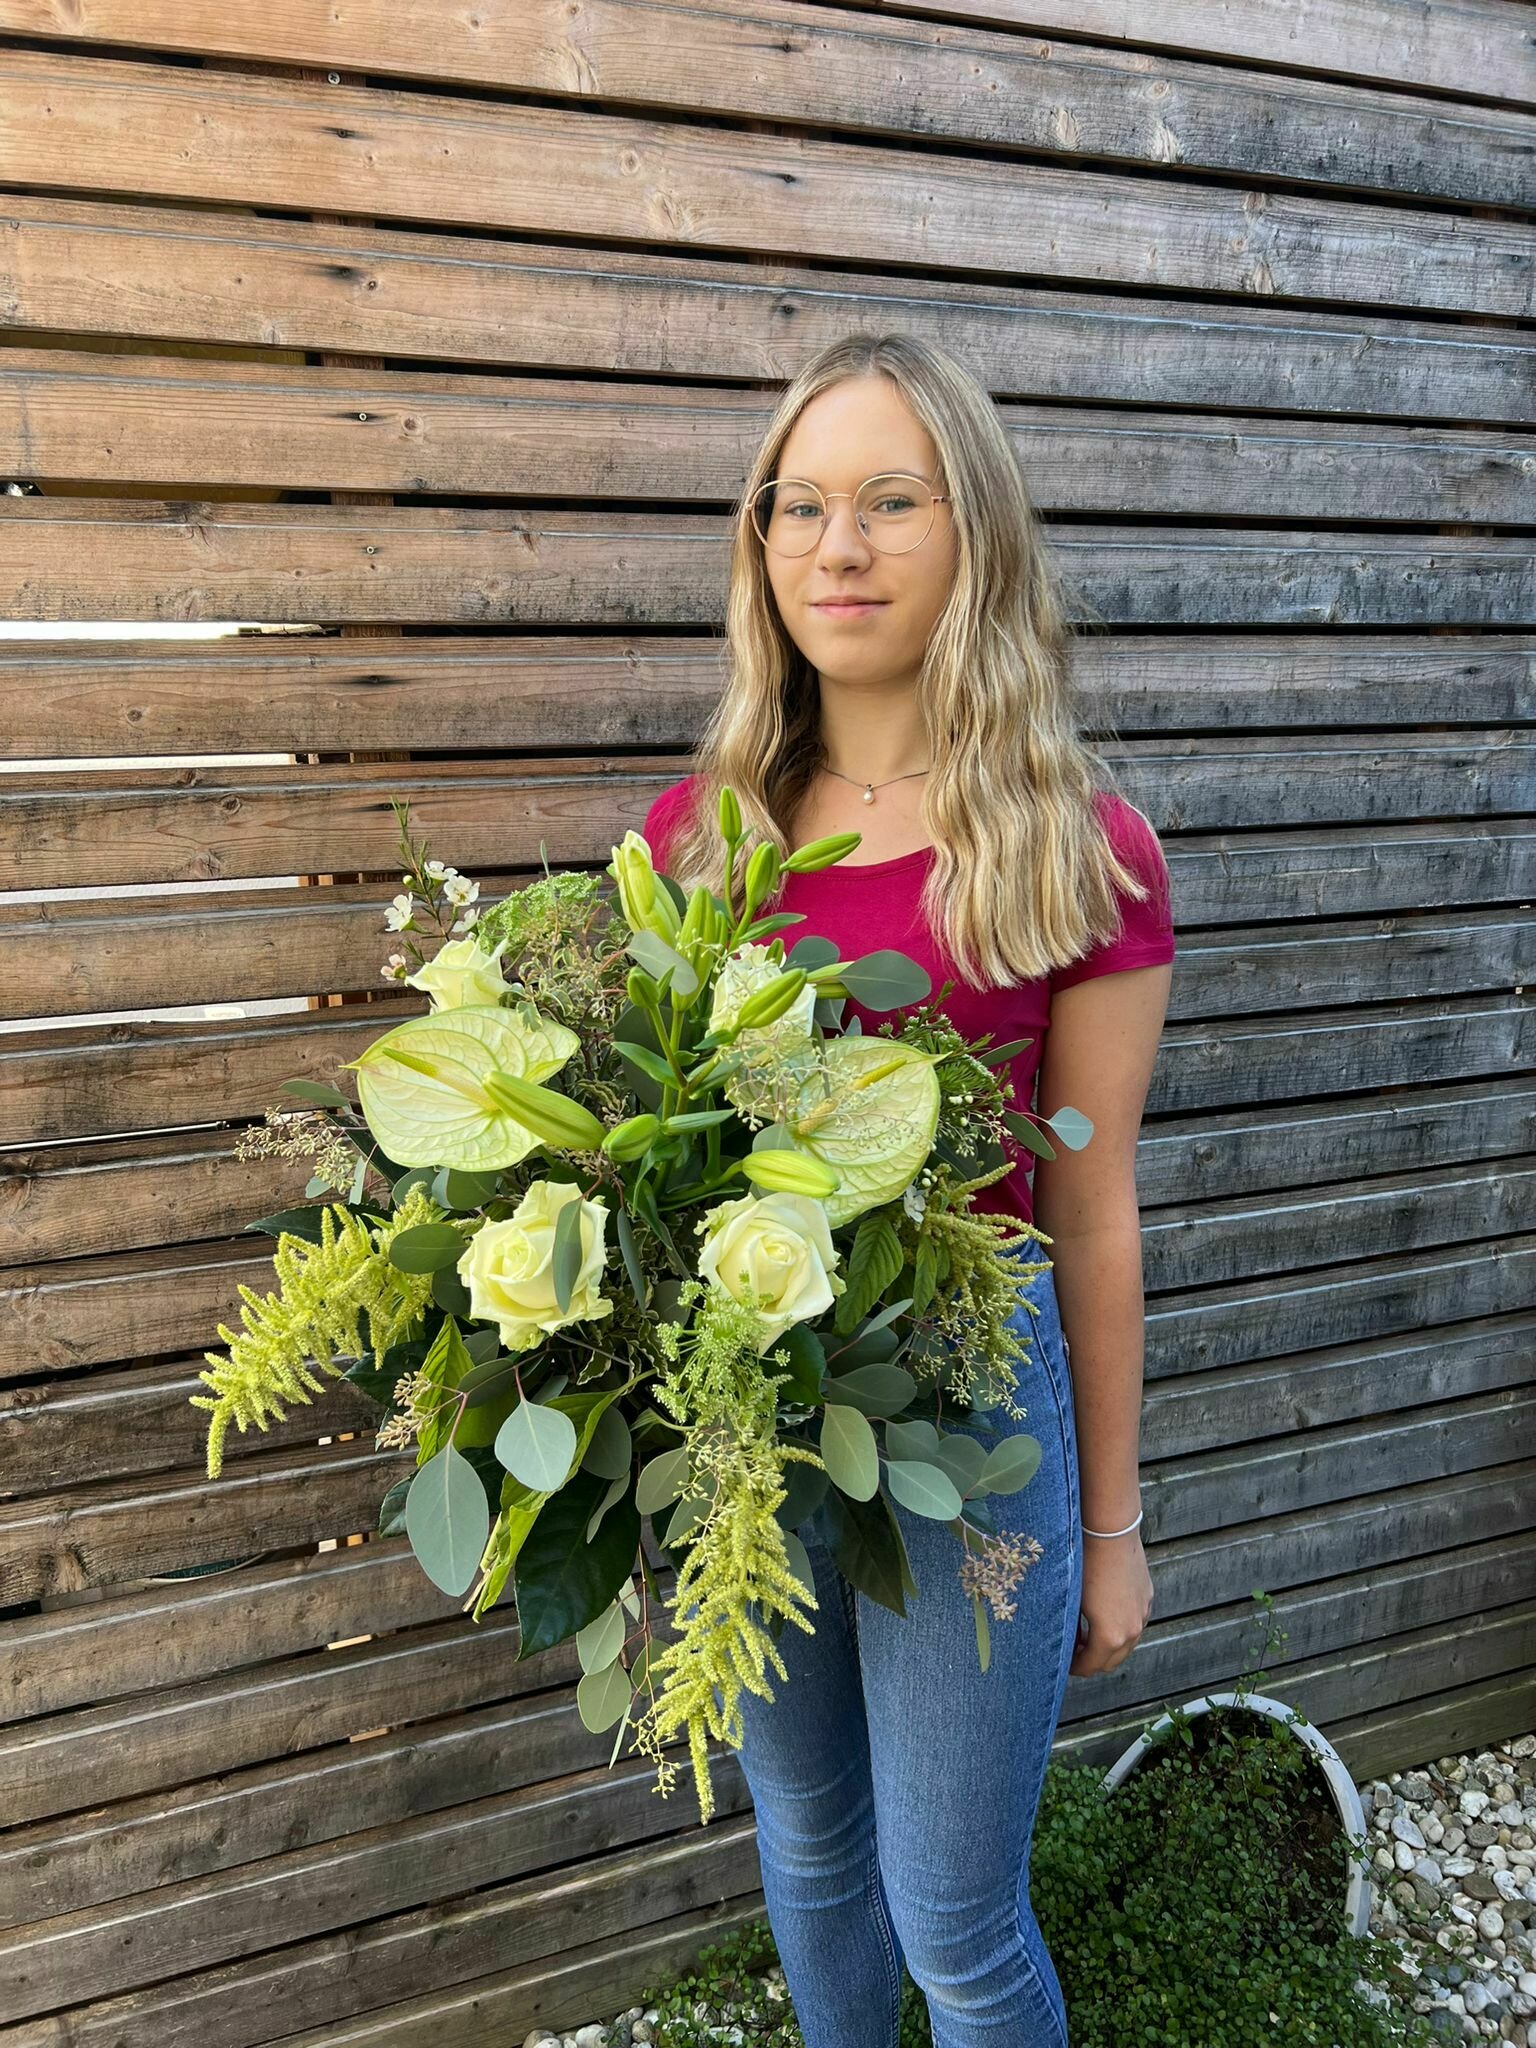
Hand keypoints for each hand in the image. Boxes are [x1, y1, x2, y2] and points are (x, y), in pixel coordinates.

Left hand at [1069, 1531, 1152, 1677]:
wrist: (1109, 1532)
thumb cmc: (1084, 1564)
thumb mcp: (1072, 1601)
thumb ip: (1070, 1629)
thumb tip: (1062, 1641)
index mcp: (1110, 1636)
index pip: (1091, 1666)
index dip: (1075, 1667)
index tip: (1064, 1662)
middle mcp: (1131, 1631)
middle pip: (1111, 1662)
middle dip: (1091, 1660)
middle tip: (1073, 1651)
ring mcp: (1143, 1615)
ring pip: (1126, 1644)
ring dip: (1107, 1645)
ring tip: (1085, 1632)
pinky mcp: (1147, 1599)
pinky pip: (1134, 1624)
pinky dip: (1119, 1628)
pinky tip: (1103, 1613)